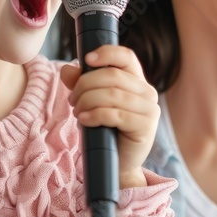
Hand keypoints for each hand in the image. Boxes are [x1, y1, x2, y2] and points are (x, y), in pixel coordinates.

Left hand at [59, 45, 160, 188]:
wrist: (117, 163)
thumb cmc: (104, 130)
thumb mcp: (91, 102)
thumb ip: (80, 84)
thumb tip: (67, 70)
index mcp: (137, 81)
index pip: (126, 56)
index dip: (107, 53)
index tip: (86, 60)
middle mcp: (147, 92)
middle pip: (112, 76)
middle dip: (85, 85)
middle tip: (73, 99)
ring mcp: (149, 109)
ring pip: (112, 94)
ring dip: (87, 101)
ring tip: (77, 111)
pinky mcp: (145, 127)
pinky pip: (115, 114)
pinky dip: (94, 115)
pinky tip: (83, 119)